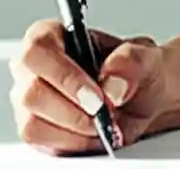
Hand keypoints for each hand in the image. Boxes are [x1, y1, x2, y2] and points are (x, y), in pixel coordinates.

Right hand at [8, 19, 168, 155]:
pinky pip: (40, 142)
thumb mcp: (148, 58)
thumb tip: (111, 81)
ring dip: (74, 128)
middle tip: (103, 112)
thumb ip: (132, 61)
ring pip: (32, 122)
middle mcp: (35, 68)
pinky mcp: (37, 129)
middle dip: (73, 109)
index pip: (36, 48)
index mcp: (55, 37)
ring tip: (102, 122)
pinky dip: (72, 142)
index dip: (62, 73)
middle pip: (31, 92)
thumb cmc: (139, 73)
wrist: (147, 102)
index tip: (94, 93)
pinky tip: (93, 133)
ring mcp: (31, 101)